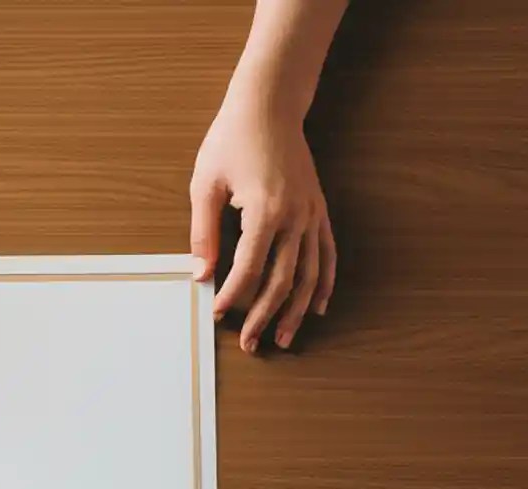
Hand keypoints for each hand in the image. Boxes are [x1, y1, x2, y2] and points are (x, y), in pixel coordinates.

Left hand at [189, 93, 335, 353]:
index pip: (249, 269)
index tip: (217, 314)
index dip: (233, 296)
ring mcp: (312, 214)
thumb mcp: (205, 183)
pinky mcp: (319, 210)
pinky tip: (317, 307)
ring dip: (296, 310)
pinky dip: (324, 283)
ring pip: (310, 274)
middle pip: (282, 280)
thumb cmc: (231, 140)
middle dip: (264, 316)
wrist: (269, 105)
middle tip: (249, 343)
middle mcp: (295, 217)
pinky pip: (327, 254)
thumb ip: (203, 232)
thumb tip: (200, 274)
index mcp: (265, 211)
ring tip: (284, 339)